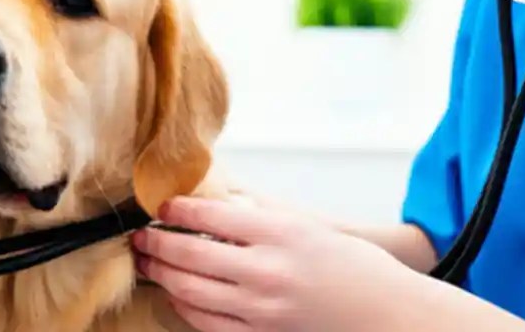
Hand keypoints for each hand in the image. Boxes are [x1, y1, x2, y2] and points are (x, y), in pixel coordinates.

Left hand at [131, 195, 415, 331]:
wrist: (385, 313)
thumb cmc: (353, 267)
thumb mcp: (307, 226)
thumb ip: (260, 217)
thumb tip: (216, 204)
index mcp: (280, 233)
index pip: (211, 214)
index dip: (177, 208)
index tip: (162, 206)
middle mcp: (266, 270)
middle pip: (190, 253)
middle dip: (155, 243)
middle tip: (139, 236)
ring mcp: (260, 307)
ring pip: (189, 290)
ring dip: (161, 275)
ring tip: (149, 263)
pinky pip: (205, 322)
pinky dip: (183, 306)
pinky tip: (177, 294)